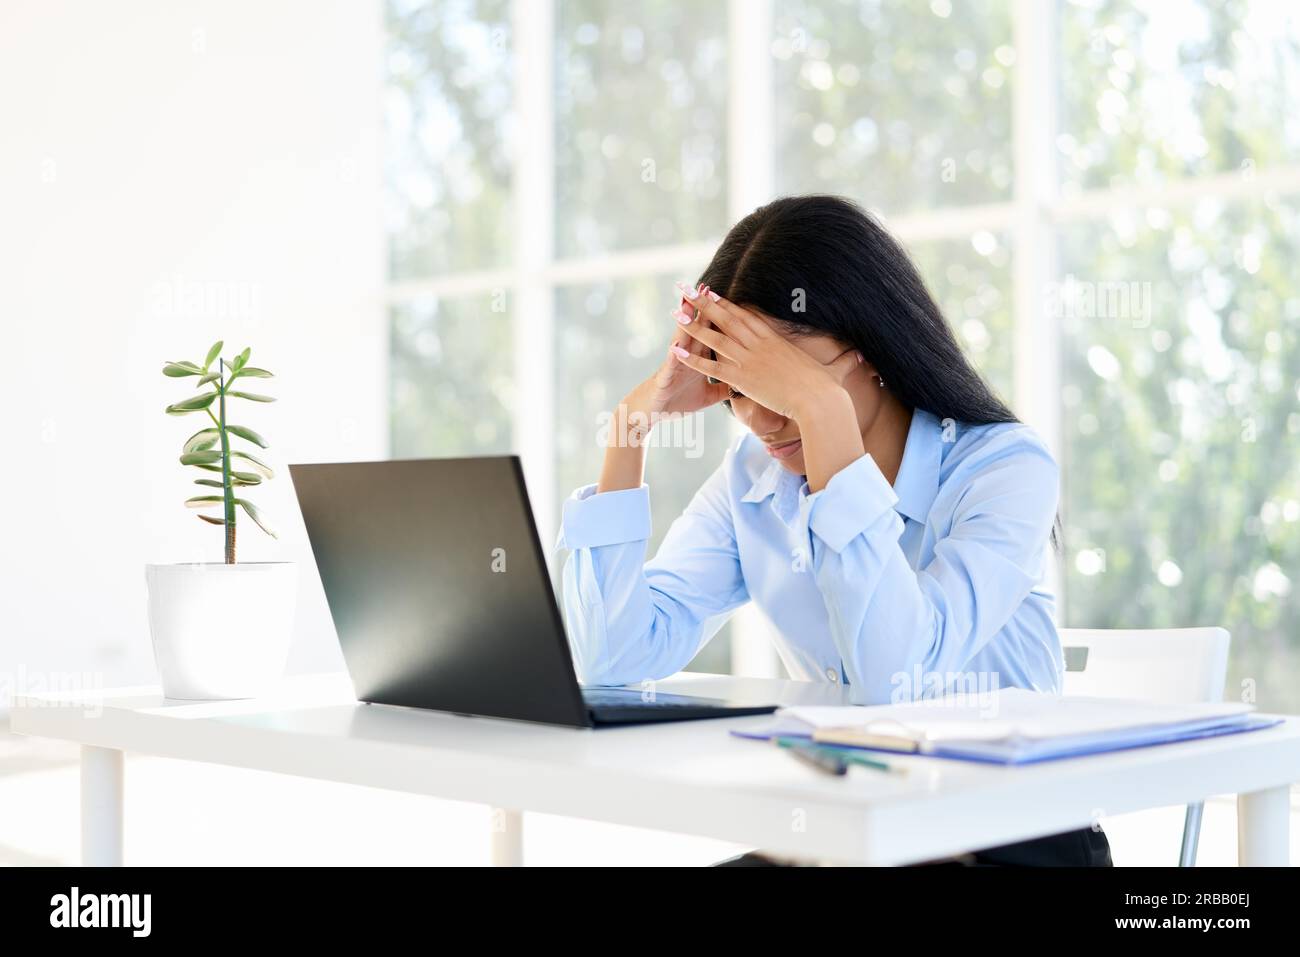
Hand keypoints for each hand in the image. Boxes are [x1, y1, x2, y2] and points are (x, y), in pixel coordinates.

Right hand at [622, 284, 732, 425]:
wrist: (652, 414)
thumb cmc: (677, 402)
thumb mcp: (707, 396)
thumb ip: (723, 387)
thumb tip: (742, 385)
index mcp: (698, 359)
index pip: (710, 332)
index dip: (718, 315)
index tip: (727, 297)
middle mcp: (686, 356)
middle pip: (696, 328)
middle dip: (701, 308)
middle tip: (705, 286)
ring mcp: (675, 364)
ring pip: (681, 338)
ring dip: (684, 320)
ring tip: (686, 302)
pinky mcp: (665, 376)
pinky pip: (671, 363)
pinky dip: (674, 353)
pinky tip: (676, 342)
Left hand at [669, 289, 861, 421]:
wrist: (820, 401)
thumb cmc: (826, 388)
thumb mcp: (831, 369)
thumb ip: (839, 361)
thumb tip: (861, 356)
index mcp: (775, 339)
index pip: (747, 314)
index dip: (728, 303)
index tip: (712, 291)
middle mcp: (759, 344)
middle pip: (726, 317)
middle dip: (704, 302)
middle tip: (685, 288)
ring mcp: (749, 359)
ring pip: (715, 337)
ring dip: (693, 323)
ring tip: (674, 312)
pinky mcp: (742, 378)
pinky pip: (712, 366)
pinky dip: (693, 357)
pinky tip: (676, 349)